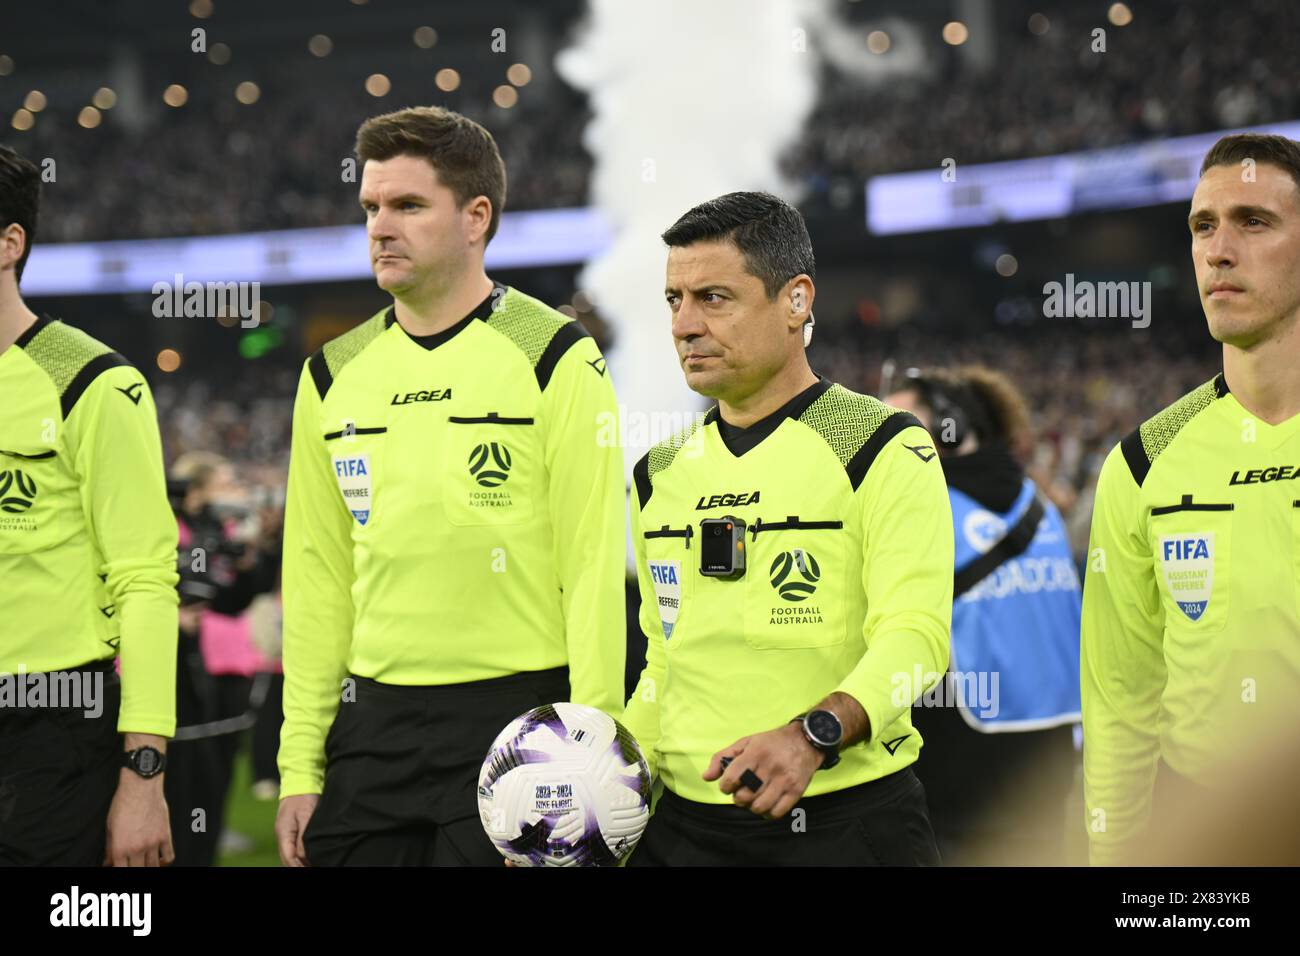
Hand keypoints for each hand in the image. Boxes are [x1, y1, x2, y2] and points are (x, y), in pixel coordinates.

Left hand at [105, 772, 173, 865]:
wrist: (141, 787)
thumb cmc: (124, 803)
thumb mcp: (110, 826)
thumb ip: (109, 847)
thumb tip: (108, 861)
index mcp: (120, 847)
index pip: (120, 870)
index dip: (119, 871)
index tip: (120, 867)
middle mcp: (137, 848)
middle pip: (138, 871)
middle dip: (134, 870)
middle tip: (133, 865)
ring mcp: (153, 843)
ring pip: (153, 866)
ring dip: (150, 867)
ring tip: (146, 864)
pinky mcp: (165, 835)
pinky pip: (169, 855)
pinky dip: (165, 861)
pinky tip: (160, 859)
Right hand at [276, 793, 318, 866]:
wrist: (300, 783)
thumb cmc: (304, 797)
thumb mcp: (306, 815)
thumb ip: (304, 836)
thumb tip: (303, 855)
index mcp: (283, 833)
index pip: (289, 856)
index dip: (298, 866)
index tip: (309, 868)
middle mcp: (282, 835)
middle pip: (288, 858)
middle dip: (298, 866)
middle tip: (312, 867)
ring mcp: (285, 833)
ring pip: (290, 854)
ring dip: (299, 862)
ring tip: (312, 864)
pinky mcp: (291, 830)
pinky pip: (293, 848)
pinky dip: (299, 856)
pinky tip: (308, 858)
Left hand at [702, 722, 823, 819]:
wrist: (806, 741)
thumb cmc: (771, 742)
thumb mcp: (746, 742)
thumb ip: (723, 757)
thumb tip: (706, 777)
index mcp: (756, 752)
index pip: (732, 777)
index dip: (725, 786)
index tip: (728, 785)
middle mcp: (771, 767)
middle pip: (744, 796)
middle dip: (738, 797)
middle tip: (742, 791)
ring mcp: (784, 780)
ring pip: (759, 807)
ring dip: (752, 806)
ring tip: (754, 798)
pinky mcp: (796, 791)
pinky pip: (777, 812)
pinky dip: (768, 813)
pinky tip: (766, 804)